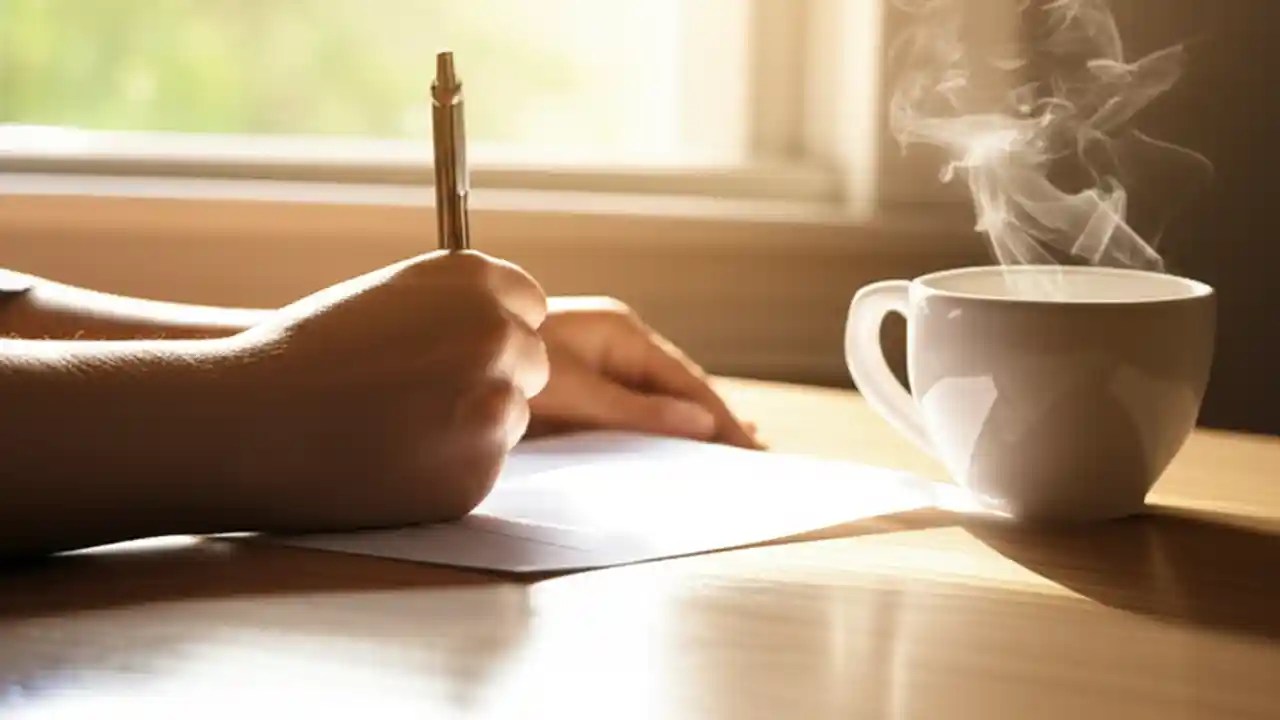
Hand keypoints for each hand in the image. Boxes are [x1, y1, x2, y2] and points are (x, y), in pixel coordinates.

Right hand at [228, 251, 548, 530]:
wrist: (246, 424)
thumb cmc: (302, 357)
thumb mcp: (388, 299)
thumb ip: (452, 309)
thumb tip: (503, 329)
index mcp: (475, 279)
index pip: (528, 306)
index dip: (495, 329)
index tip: (463, 349)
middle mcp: (497, 334)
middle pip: (531, 363)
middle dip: (491, 379)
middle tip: (423, 396)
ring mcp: (493, 405)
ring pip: (509, 418)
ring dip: (470, 427)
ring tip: (393, 428)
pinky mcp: (478, 473)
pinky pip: (480, 469)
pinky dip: (446, 471)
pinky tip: (389, 462)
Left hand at [529, 297, 759, 447]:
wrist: (450, 354)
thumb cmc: (508, 366)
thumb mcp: (574, 393)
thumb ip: (637, 410)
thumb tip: (700, 423)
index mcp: (622, 333)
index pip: (687, 381)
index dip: (722, 417)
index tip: (752, 450)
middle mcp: (615, 341)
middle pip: (678, 386)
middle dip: (716, 419)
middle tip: (755, 455)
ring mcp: (597, 359)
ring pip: (657, 395)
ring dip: (690, 422)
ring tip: (729, 448)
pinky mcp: (579, 380)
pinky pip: (631, 404)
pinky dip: (658, 422)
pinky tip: (672, 438)